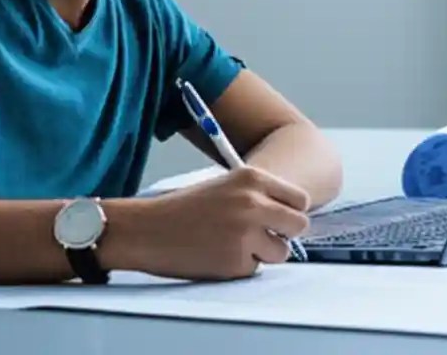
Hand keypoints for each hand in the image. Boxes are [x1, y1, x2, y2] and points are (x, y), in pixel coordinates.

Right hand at [113, 166, 310, 279]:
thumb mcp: (226, 186)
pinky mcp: (236, 261)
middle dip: (285, 234)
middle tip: (266, 237)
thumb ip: (258, 196)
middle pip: (299, 225)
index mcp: (253, 178)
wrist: (146, 229)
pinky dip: (240, 267)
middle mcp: (254, 203)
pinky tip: (216, 255)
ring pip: (281, 252)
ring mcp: (246, 233)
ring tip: (233, 245)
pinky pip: (254, 269)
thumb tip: (291, 215)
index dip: (291, 212)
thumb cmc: (184, 208)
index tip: (280, 219)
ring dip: (263, 253)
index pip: (300, 199)